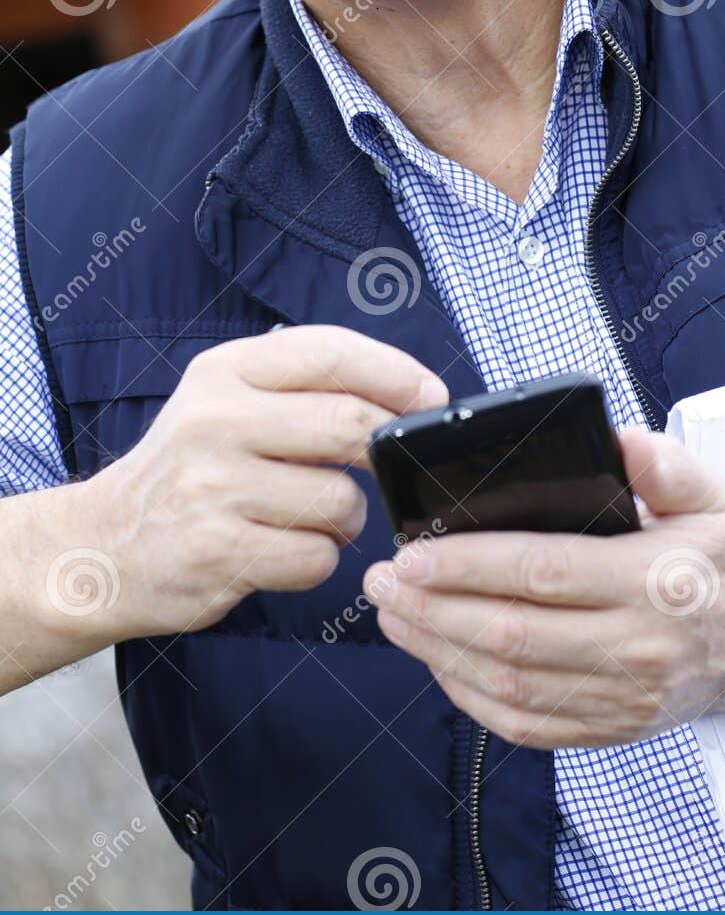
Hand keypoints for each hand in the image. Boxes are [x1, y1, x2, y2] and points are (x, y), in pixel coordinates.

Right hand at [79, 325, 447, 640]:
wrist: (103, 546)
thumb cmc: (192, 469)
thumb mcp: (229, 401)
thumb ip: (305, 390)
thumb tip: (413, 396)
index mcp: (225, 372)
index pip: (330, 353)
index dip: (396, 373)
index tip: (431, 397)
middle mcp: (214, 421)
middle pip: (348, 424)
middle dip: (386, 450)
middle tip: (392, 466)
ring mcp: (212, 489)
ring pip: (341, 502)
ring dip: (347, 518)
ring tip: (312, 517)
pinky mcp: (217, 553)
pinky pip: (316, 559)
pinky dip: (317, 560)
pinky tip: (284, 551)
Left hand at [362, 427, 724, 747]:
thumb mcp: (713, 493)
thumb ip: (665, 464)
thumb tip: (619, 440)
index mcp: (657, 581)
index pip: (543, 574)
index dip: (468, 565)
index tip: (412, 551)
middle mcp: (639, 649)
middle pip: (512, 636)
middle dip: (432, 609)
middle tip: (382, 580)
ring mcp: (625, 699)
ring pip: (509, 686)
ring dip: (437, 652)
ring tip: (394, 614)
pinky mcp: (612, 730)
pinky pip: (525, 725)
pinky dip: (469, 696)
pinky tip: (438, 658)